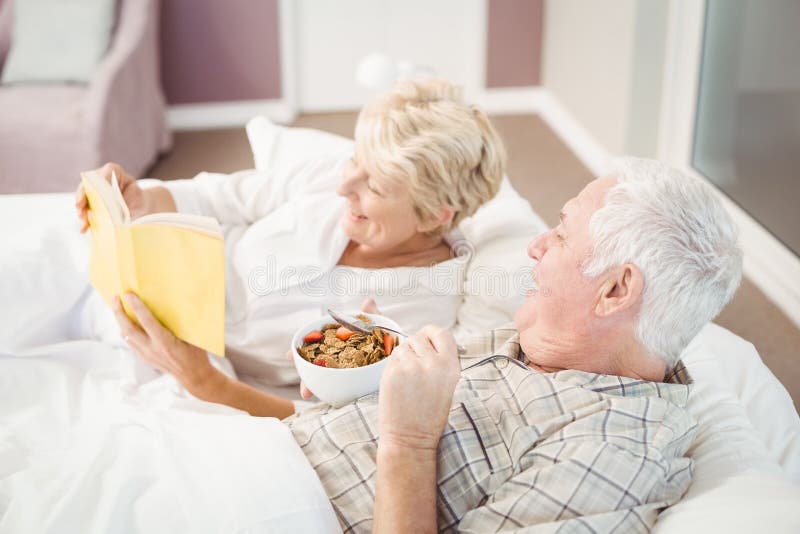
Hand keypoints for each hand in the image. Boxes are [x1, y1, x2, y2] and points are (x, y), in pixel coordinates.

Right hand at [76, 162, 145, 232]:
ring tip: (83, 224)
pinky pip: (86, 211)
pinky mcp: (91, 204)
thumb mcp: (136, 195)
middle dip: (82, 199)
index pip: (103, 176)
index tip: (91, 192)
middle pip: (87, 188)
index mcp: (113, 171)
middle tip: (80, 209)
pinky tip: (84, 228)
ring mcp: (93, 191)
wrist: (138, 202)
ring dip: (82, 213)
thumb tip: (115, 213)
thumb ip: (125, 200)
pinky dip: (85, 221)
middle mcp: (99, 179)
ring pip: (83, 201)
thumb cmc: (136, 195)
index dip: (95, 185)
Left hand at [112, 292, 214, 392]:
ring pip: (126, 336)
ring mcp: (146, 355)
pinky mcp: (144, 358)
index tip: (129, 294)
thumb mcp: (190, 337)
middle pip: (129, 329)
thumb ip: (179, 324)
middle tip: (115, 298)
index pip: (146, 321)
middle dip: (119, 312)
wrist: (193, 375)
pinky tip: (125, 323)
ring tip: (117, 307)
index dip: (137, 307)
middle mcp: (152, 349)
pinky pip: (130, 342)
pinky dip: (125, 330)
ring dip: (120, 321)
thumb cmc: (196, 354)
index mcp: (165, 342)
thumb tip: (170, 305)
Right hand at [286, 298, 381, 399]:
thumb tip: (368, 301)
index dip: (301, 348)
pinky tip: (326, 400)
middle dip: (304, 373)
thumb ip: (373, 316)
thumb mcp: (381, 328)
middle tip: (297, 378)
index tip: (290, 354)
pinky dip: (329, 394)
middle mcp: (338, 356)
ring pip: (324, 378)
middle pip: (316, 363)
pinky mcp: (352, 385)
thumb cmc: (388, 340)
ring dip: (312, 386)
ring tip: (308, 394)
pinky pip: (336, 389)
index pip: (316, 343)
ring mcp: (344, 372)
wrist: (402, 361)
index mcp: (340, 340)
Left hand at [378, 325, 460, 450]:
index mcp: (451, 366)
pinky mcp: (393, 372)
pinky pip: (392, 358)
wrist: (411, 438)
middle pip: (419, 337)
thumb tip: (430, 339)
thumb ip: (441, 360)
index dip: (432, 335)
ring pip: (403, 346)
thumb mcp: (447, 385)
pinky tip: (398, 384)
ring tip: (407, 379)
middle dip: (415, 348)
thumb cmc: (429, 414)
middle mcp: (433, 364)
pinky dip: (393, 366)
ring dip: (402, 357)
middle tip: (414, 368)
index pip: (442, 333)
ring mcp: (411, 367)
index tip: (427, 342)